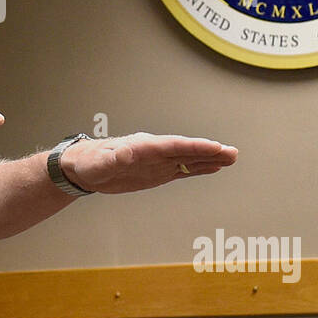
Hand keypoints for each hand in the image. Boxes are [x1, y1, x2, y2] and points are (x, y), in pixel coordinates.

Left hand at [60, 132, 237, 193]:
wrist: (84, 168)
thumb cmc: (89, 162)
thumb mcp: (99, 163)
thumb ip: (115, 158)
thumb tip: (127, 152)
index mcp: (143, 146)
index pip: (173, 145)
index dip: (193, 147)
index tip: (213, 147)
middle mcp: (154, 151)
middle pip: (186, 150)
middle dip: (209, 151)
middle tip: (233, 152)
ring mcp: (158, 161)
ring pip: (188, 159)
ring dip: (209, 159)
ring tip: (231, 157)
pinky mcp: (158, 172)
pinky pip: (182, 170)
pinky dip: (198, 168)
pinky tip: (213, 168)